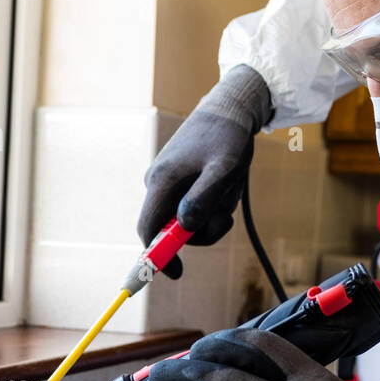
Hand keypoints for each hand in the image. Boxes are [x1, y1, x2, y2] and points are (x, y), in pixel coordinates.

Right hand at [137, 65, 272, 278]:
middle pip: (170, 229)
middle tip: (227, 216)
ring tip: (229, 190)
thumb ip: (204, 198)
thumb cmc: (228, 135)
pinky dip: (211, 204)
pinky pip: (191, 206)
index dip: (158, 257)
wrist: (231, 107)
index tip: (177, 273)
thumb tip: (185, 227)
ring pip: (185, 219)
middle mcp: (158, 183)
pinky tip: (224, 184)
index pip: (148, 230)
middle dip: (200, 230)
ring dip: (210, 215)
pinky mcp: (179, 180)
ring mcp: (167, 182)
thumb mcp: (223, 167)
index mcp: (161, 181)